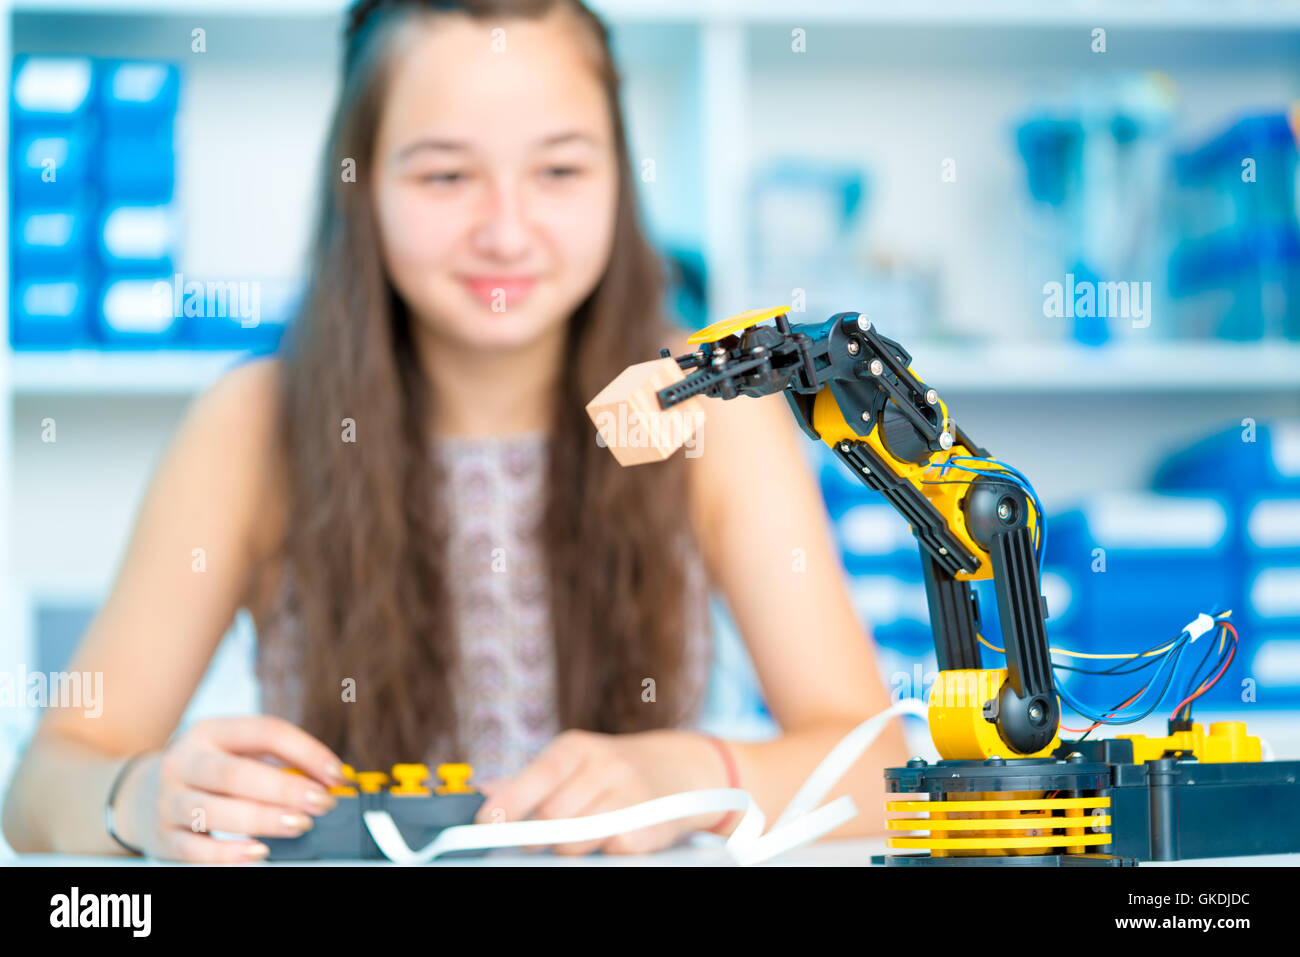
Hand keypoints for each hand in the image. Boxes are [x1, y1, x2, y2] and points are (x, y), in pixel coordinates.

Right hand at [112, 716, 345, 861]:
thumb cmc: (209, 771)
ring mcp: (171, 800)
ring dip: (262, 819)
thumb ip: (279, 761)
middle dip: (284, 789)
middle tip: (322, 803)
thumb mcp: (236, 751)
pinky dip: (228, 854)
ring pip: (214, 810)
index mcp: (211, 732)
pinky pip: (195, 849)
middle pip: (235, 773)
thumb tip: (331, 781)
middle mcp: (186, 762)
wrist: (140, 794)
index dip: (306, 752)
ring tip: (300, 825)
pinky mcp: (165, 837)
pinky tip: (259, 853)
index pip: (264, 732)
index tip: (337, 774)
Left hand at [473, 729, 725, 855]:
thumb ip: (527, 779)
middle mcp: (605, 765)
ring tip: (579, 830)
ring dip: (569, 845)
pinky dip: (604, 849)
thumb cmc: (611, 768)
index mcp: (577, 747)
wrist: (679, 769)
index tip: (485, 824)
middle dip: (539, 833)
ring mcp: (630, 794)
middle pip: (553, 817)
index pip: (538, 776)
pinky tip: (612, 832)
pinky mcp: (650, 824)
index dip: (509, 803)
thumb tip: (485, 791)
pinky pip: (609, 850)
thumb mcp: (572, 762)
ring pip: (576, 838)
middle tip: (541, 834)